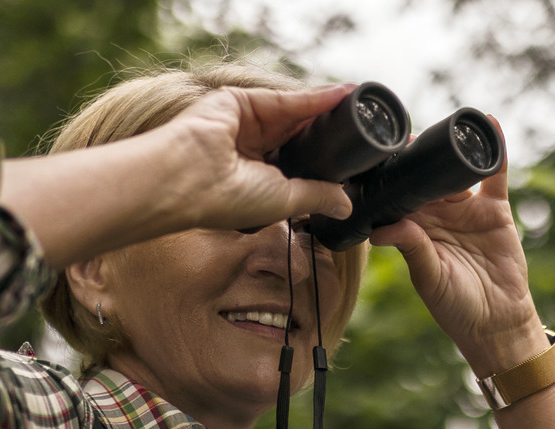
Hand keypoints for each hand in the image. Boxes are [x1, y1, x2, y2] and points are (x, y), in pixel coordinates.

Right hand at [163, 84, 355, 231]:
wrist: (189, 179)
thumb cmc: (226, 200)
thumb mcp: (284, 201)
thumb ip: (316, 196)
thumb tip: (345, 205)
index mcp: (256, 178)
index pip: (296, 164)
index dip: (324, 159)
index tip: (354, 157)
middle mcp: (251, 150)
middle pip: (298, 136)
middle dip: (329, 132)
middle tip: (365, 128)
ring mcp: (245, 124)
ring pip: (294, 115)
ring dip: (327, 110)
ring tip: (361, 107)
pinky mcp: (241, 102)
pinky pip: (285, 100)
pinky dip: (314, 98)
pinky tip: (341, 96)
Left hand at [368, 119, 544, 374]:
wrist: (498, 321)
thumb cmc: (456, 306)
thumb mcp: (430, 278)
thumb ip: (412, 249)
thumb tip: (382, 228)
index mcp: (415, 230)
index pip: (397, 195)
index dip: (388, 175)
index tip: (374, 153)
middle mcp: (437, 216)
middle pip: (424, 176)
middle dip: (415, 153)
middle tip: (401, 128)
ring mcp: (466, 210)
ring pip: (455, 171)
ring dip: (450, 147)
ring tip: (442, 122)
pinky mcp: (494, 210)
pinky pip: (494, 176)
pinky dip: (494, 152)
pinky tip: (490, 124)